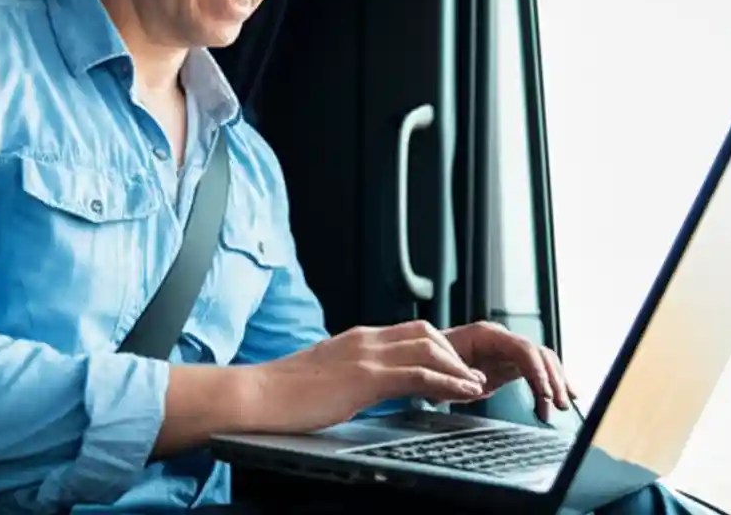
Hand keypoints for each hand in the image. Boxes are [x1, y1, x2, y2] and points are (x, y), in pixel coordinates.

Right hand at [245, 320, 488, 432]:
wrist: (255, 397)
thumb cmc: (282, 395)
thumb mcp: (325, 378)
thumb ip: (349, 376)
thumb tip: (363, 389)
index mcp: (356, 340)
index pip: (408, 333)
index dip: (439, 348)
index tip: (455, 369)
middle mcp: (365, 340)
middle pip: (426, 333)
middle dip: (455, 353)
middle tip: (472, 377)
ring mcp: (365, 357)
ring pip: (429, 349)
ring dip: (458, 368)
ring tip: (476, 387)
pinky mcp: (364, 378)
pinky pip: (418, 375)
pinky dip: (447, 384)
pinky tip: (462, 394)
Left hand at [443, 320, 576, 421]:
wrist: (425, 360)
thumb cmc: (431, 362)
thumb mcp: (441, 371)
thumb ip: (460, 375)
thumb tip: (480, 383)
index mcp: (487, 335)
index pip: (523, 348)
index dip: (537, 370)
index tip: (545, 393)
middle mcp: (502, 339)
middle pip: (539, 354)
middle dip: (552, 380)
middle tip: (559, 405)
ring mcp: (508, 350)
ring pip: (543, 362)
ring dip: (556, 383)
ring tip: (562, 407)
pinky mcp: (510, 364)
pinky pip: (537, 370)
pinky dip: (551, 383)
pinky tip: (564, 396)